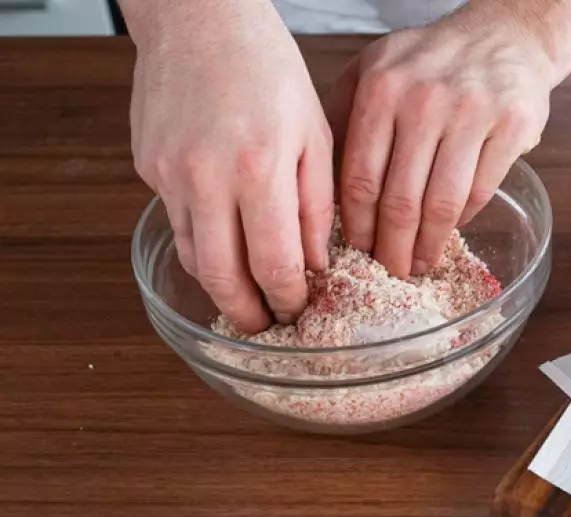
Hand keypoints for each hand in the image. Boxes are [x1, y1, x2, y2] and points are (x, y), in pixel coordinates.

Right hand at [128, 2, 333, 332]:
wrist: (201, 22)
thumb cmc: (269, 71)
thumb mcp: (315, 135)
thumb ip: (317, 206)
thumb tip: (315, 264)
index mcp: (259, 168)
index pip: (274, 263)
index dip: (288, 299)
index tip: (301, 311)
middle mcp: (207, 177)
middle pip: (222, 277)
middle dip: (247, 313)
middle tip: (267, 327)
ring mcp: (170, 174)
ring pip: (195, 257)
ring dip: (222, 285)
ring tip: (250, 296)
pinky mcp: (148, 167)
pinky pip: (179, 221)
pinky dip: (205, 241)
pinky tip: (228, 238)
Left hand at [329, 12, 553, 277]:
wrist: (505, 35)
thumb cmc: (432, 60)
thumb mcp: (375, 69)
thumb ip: (344, 116)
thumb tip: (319, 186)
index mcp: (382, 88)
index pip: (360, 176)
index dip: (357, 226)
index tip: (356, 252)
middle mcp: (424, 100)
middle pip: (400, 198)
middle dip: (391, 248)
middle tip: (388, 274)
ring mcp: (472, 113)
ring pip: (442, 203)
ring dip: (428, 245)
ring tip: (418, 264)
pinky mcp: (512, 127)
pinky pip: (479, 192)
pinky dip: (462, 220)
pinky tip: (450, 231)